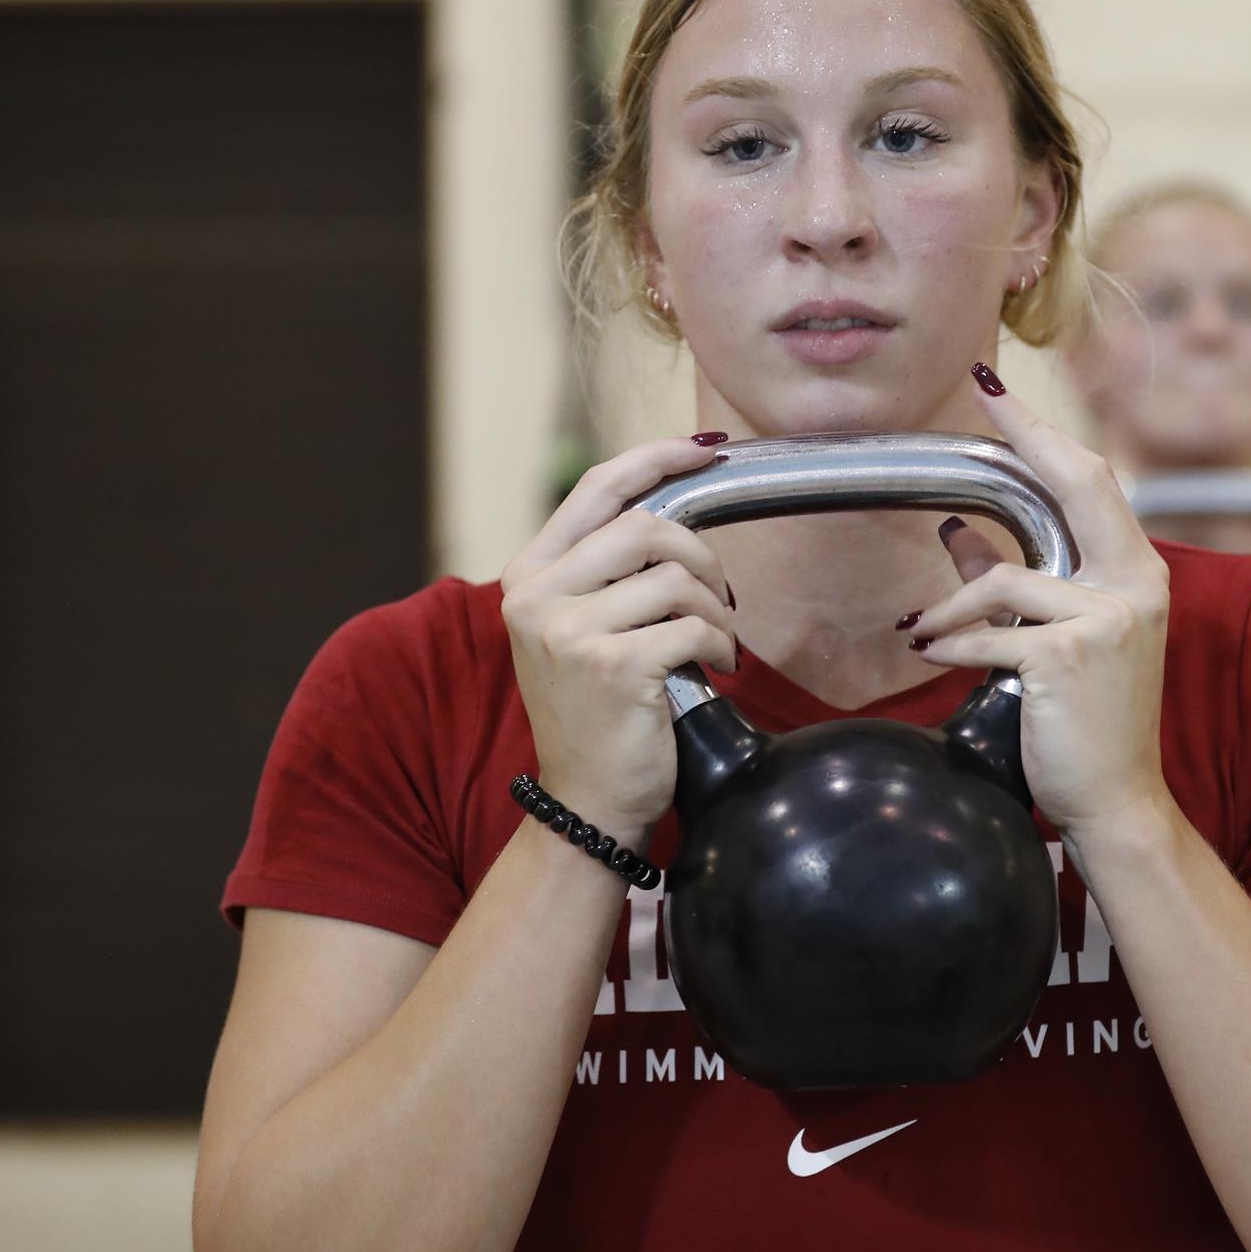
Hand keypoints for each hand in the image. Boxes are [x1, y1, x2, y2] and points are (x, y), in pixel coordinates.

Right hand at [499, 435, 737, 834]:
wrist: (587, 802)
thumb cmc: (598, 714)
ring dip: (717, 610)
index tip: (704, 448)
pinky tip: (718, 669)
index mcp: (527, 576)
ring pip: (676, 578)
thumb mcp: (579, 630)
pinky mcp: (612, 666)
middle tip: (722, 596)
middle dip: (703, 557)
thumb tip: (679, 510)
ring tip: (718, 641)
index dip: (655, 458)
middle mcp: (536, 596)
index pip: (597, 489)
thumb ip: (608, 572)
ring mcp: (569, 631)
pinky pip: (693, 627)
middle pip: (647, 527)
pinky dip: (721, 646)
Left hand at [905, 364, 1171, 838]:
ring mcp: (1108, 620)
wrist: (1116, 800)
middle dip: (1025, 437)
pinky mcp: (1069, 657)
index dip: (1046, 435)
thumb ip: (1011, 581)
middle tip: (980, 401)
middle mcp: (1135, 588)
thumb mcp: (1054, 640)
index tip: (1003, 395)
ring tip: (922, 634)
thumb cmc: (1086, 721)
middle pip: (1078, 485)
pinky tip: (931, 657)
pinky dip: (951, 645)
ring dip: (949, 609)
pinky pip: (988, 635)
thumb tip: (956, 532)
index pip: (1093, 483)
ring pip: (1001, 580)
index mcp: (1139, 576)